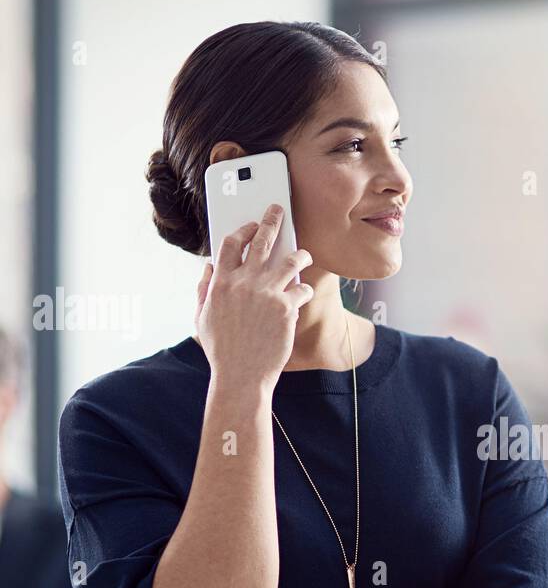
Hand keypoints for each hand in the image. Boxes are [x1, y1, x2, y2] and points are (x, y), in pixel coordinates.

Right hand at [195, 204, 314, 390]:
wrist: (241, 376)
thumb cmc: (221, 349)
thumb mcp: (202, 317)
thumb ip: (205, 288)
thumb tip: (209, 266)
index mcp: (221, 282)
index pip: (232, 243)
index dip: (244, 230)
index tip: (253, 225)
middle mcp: (244, 283)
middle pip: (262, 241)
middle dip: (272, 221)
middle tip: (280, 211)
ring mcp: (267, 294)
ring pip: (291, 260)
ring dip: (300, 254)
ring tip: (305, 253)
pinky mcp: (286, 308)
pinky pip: (302, 288)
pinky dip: (304, 289)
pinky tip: (304, 293)